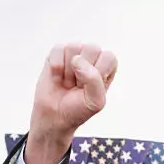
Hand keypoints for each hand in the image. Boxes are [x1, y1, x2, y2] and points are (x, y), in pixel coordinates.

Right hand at [24, 44, 117, 163]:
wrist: (55, 116)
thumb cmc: (78, 109)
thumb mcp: (95, 101)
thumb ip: (94, 80)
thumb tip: (77, 59)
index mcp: (106, 67)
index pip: (108, 57)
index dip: (98, 73)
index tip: (90, 88)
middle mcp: (92, 57)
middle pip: (92, 48)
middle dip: (82, 72)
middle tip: (77, 86)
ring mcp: (74, 53)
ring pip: (74, 47)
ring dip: (68, 71)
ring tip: (68, 82)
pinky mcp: (58, 53)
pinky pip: (58, 49)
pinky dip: (56, 67)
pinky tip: (58, 77)